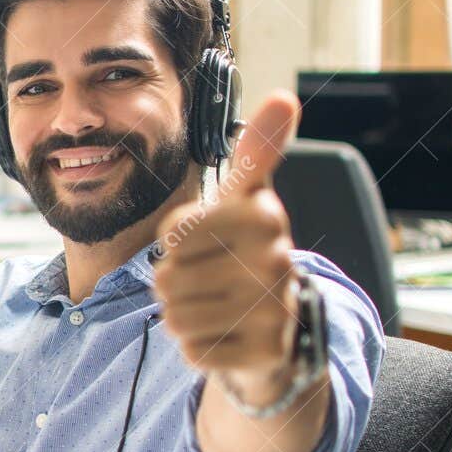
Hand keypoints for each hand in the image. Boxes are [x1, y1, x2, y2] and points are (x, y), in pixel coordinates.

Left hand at [153, 92, 302, 403]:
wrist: (279, 331)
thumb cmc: (247, 256)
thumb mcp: (249, 201)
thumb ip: (256, 153)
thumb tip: (285, 98)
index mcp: (264, 215)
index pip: (173, 231)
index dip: (175, 243)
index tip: (206, 244)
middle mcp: (278, 258)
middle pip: (166, 278)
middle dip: (175, 285)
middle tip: (210, 283)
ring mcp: (276, 309)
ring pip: (175, 317)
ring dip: (183, 317)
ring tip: (217, 309)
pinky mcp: (266, 353)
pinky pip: (193, 351)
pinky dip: (199, 349)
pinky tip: (227, 338)